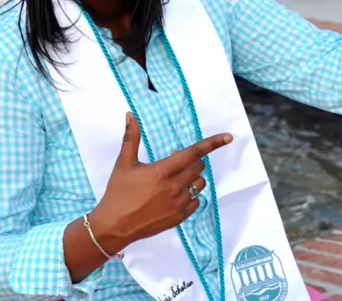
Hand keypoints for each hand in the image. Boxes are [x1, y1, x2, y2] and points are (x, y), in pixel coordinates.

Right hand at [89, 113, 232, 253]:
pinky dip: (190, 195)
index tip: (228, 137)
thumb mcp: (123, 163)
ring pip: (199, 184)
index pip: (193, 153)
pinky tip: (174, 195)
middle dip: (191, 160)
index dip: (212, 143)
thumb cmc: (118, 192)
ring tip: (175, 179)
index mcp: (162, 171)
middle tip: (173, 162)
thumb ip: (131, 138)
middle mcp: (174, 187)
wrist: (113, 227)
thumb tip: (130, 114)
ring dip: (192, 177)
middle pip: (198, 166)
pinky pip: (196, 201)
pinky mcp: (179, 218)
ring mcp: (178, 204)